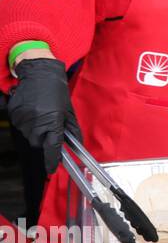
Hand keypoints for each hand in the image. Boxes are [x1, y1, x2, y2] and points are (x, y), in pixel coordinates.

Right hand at [8, 57, 82, 176]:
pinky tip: (33, 111)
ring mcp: (22, 120)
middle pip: (38, 144)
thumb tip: (78, 145)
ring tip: (42, 115)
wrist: (37, 74)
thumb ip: (72, 130)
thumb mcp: (68, 111)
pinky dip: (28, 123)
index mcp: (52, 122)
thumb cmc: (56, 91)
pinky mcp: (14, 116)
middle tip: (49, 128)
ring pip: (29, 135)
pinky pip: (22, 126)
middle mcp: (35, 123)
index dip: (52, 160)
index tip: (52, 168)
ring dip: (36, 131)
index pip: (52, 148)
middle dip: (44, 141)